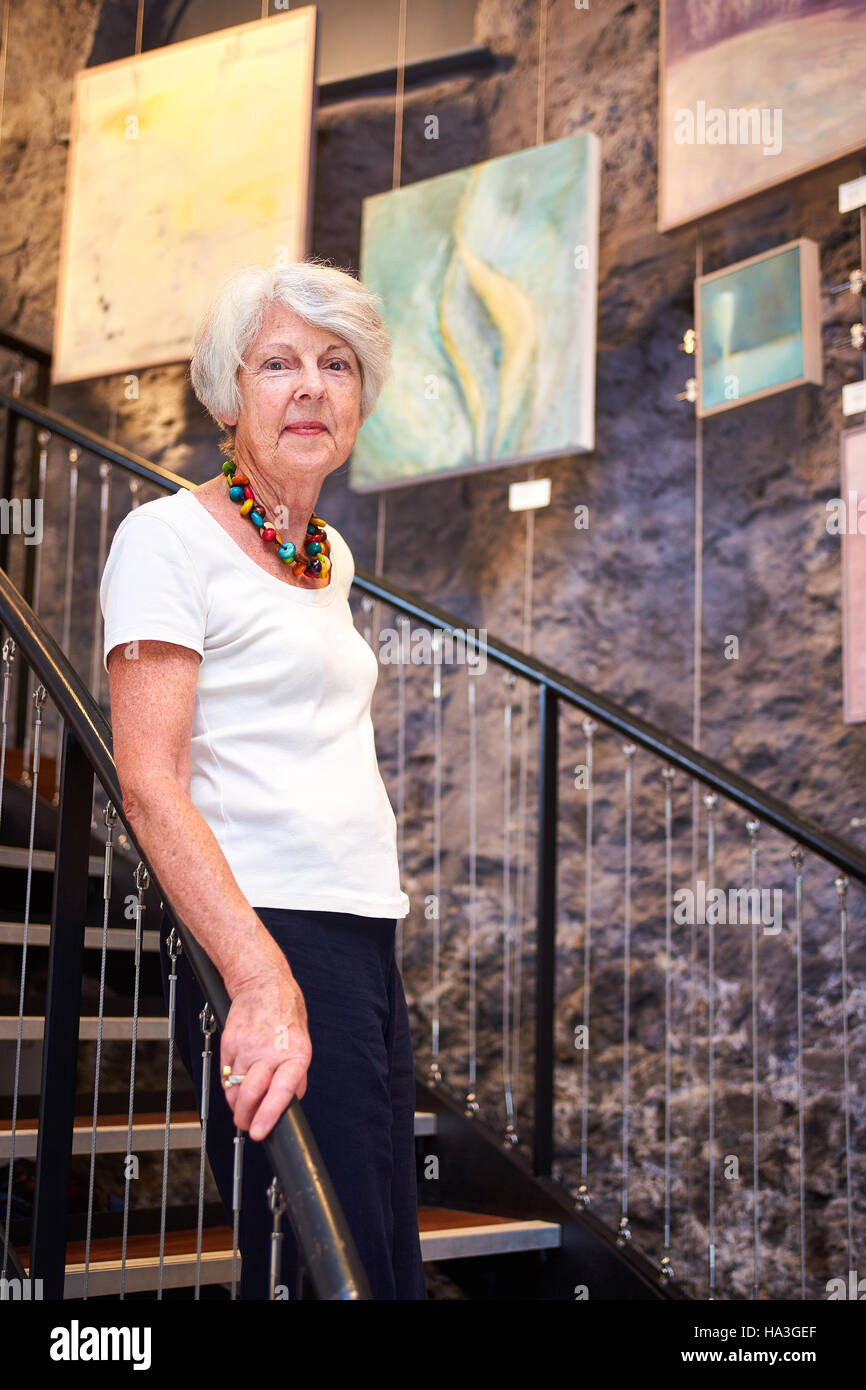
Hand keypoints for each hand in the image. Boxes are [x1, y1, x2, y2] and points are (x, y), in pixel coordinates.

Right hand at [220, 957, 311, 1141]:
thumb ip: (297, 1071)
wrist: (263, 982)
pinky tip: (235, 1081)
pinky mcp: (231, 1042)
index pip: (282, 1092)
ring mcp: (248, 1047)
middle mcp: (271, 1052)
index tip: (260, 1132)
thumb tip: (293, 1098)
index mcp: (296, 1054)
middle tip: (245, 1125)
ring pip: (235, 1087)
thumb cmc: (286, 1011)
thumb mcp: (302, 1041)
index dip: (269, 1115)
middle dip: (244, 1116)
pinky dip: (229, 1083)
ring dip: (236, 1102)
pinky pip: (225, 1073)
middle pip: (251, 1094)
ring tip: (240, 1105)